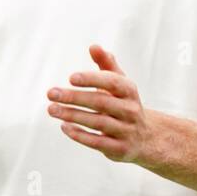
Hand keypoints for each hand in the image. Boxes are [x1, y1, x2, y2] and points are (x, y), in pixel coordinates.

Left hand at [47, 45, 155, 163]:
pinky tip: (64, 126)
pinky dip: (80, 134)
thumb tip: (94, 46)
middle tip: (51, 93)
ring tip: (51, 109)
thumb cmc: (124, 103)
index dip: (92, 79)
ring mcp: (126, 130)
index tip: (70, 78)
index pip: (112, 82)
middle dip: (74, 97)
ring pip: (97, 122)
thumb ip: (106, 64)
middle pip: (101, 102)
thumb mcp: (119, 83)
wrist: (145, 138)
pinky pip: (97, 141)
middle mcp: (130, 110)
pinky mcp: (119, 149)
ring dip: (72, 115)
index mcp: (129, 91)